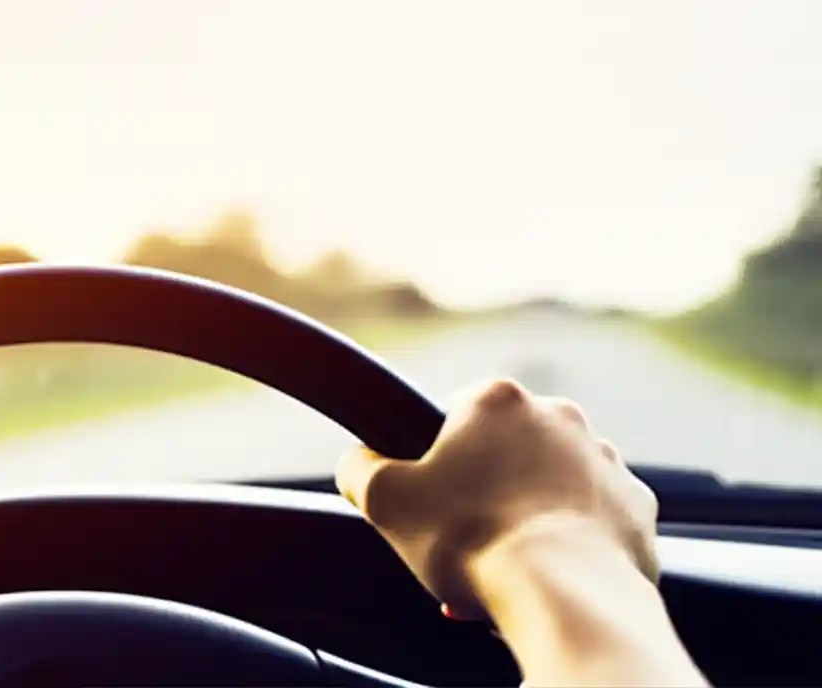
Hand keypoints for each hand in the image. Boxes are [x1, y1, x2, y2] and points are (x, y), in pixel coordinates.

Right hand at [335, 377, 658, 620]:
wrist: (563, 594)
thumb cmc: (471, 539)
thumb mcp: (383, 500)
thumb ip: (358, 468)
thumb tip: (357, 462)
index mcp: (497, 400)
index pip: (454, 415)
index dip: (434, 461)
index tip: (430, 499)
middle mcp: (559, 416)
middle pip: (505, 452)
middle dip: (483, 493)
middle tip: (462, 541)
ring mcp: (605, 460)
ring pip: (550, 486)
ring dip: (525, 517)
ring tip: (502, 569)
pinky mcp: (637, 507)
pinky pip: (593, 521)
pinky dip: (570, 544)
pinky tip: (546, 576)